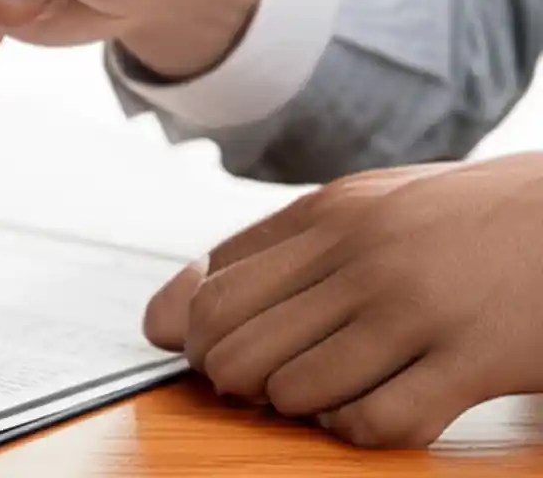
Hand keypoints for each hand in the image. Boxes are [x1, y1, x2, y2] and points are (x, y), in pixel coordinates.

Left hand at [142, 156, 542, 446]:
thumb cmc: (468, 219)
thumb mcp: (370, 207)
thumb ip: (274, 252)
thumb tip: (162, 318)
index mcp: (332, 213)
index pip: (213, 288)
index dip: (198, 337)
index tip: (218, 352)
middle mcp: (363, 254)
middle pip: (233, 343)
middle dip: (232, 381)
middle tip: (264, 384)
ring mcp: (417, 306)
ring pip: (293, 389)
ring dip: (300, 406)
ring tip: (331, 389)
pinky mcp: (473, 358)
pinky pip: (376, 421)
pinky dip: (362, 429)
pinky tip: (381, 407)